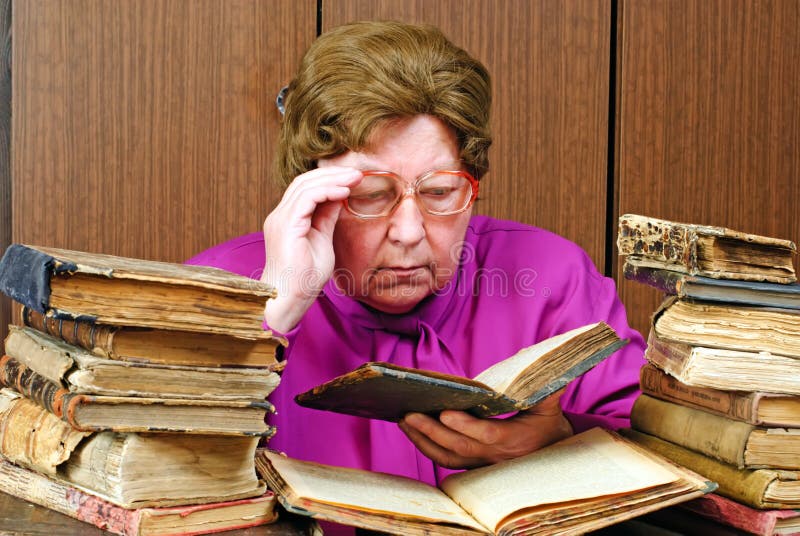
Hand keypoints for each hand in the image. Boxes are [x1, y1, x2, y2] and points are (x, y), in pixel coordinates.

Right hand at [261, 167, 362, 332]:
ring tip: (355, 177)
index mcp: (287, 220)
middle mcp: (280, 216)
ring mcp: (280, 220)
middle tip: (357, 172)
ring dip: (333, 179)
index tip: (353, 179)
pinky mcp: (286, 226)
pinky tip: (344, 192)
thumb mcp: (322, 241)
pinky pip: (307, 198)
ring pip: (305, 185)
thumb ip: (327, 219)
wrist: (289, 300)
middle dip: (332, 174)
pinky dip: (327, 191)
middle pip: (304, 182)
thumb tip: (339, 197)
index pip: (306, 189)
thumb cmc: (305, 279)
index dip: (329, 180)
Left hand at [397, 391, 572, 468]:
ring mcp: (482, 463)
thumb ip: (546, 387)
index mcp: (515, 439)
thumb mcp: (550, 405)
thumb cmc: (548, 425)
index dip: (465, 425)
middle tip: (409, 414)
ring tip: (403, 419)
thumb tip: (543, 360)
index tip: (445, 413)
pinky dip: (427, 447)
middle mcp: (495, 455)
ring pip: (447, 457)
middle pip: (458, 447)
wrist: (551, 455)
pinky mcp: (473, 465)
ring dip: (422, 440)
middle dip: (431, 431)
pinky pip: (446, 460)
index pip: (487, 434)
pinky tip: (412, 430)